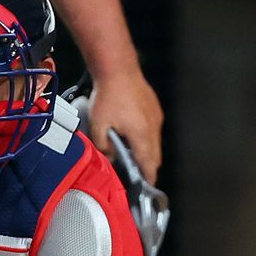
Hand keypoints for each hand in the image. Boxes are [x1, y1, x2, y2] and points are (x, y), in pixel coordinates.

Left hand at [86, 69, 163, 183]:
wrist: (117, 69)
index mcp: (141, 135)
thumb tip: (109, 157)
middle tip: (136, 173)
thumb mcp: (98, 125)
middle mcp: (153, 128)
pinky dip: (146, 136)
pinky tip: (132, 133)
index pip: (149, 165)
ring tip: (131, 152)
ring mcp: (156, 117)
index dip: (148, 178)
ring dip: (146, 150)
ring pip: (155, 143)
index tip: (145, 186)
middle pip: (155, 156)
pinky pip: (153, 129)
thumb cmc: (109, 95)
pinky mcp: (154, 108)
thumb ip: (103, 146)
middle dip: (147, 166)